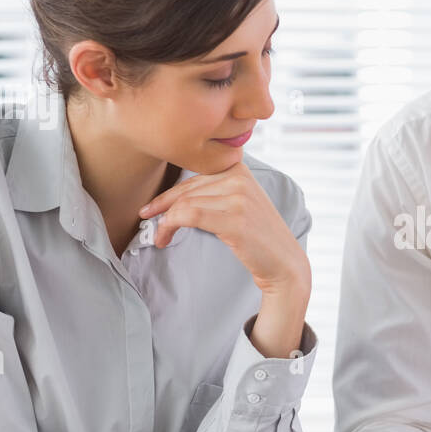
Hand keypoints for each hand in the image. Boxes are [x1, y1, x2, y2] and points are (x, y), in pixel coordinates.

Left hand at [139, 163, 310, 357]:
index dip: (168, 194)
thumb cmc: (258, 238)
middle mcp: (240, 177)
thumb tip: (175, 195)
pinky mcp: (234, 218)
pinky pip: (189, 216)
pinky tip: (165, 239)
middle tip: (146, 220)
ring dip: (165, 222)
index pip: (193, 177)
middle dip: (162, 206)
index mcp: (239, 168)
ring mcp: (239, 197)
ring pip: (184, 203)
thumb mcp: (240, 203)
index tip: (151, 207)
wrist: (284, 263)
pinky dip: (170, 227)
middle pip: (187, 189)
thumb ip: (216, 191)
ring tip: (160, 237)